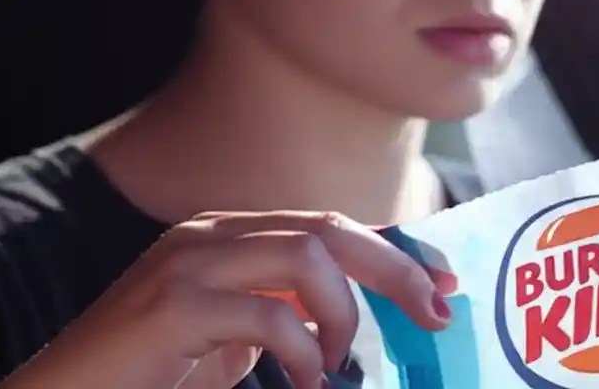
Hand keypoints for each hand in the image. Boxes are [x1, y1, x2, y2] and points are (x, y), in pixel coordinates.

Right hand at [0, 211, 449, 388]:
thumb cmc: (153, 372)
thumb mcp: (236, 336)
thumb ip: (287, 311)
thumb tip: (356, 311)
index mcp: (228, 232)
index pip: (330, 224)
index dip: (395, 249)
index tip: (445, 282)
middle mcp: (210, 231)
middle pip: (329, 228)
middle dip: (395, 268)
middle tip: (435, 312)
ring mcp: (188, 260)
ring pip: (306, 254)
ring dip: (343, 315)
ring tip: (338, 364)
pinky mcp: (172, 303)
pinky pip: (268, 312)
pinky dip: (304, 350)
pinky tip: (306, 380)